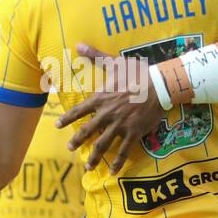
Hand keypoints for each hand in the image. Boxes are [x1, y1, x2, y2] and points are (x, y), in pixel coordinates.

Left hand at [55, 43, 163, 172]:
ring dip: (94, 156)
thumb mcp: (115, 63)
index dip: (67, 119)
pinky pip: (124, 151)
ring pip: (103, 144)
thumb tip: (79, 44)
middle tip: (70, 148)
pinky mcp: (133, 133)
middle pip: (88, 131)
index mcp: (101, 99)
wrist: (159, 85)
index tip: (58, 125)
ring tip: (88, 166)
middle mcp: (107, 114)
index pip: (79, 110)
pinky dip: (118, 163)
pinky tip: (113, 172)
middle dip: (78, 141)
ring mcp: (120, 126)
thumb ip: (96, 56)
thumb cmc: (137, 73)